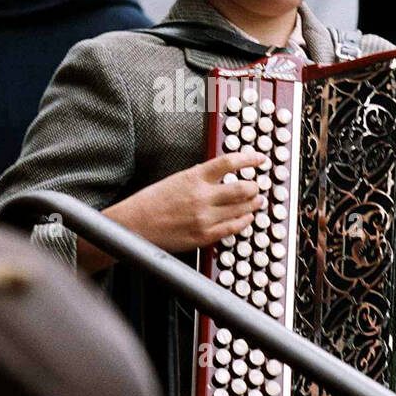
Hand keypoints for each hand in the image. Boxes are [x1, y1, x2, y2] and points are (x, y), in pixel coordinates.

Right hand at [106, 151, 266, 254]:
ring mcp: (204, 217)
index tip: (260, 159)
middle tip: (258, 186)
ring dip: (253, 204)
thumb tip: (223, 176)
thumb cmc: (152, 202)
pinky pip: (233, 228)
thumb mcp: (177, 179)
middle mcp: (202, 196)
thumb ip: (200, 177)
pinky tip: (247, 218)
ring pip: (242, 209)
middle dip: (255, 187)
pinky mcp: (204, 236)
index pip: (229, 162)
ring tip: (256, 202)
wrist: (134, 224)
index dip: (250, 159)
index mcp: (194, 177)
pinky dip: (244, 221)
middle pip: (243, 188)